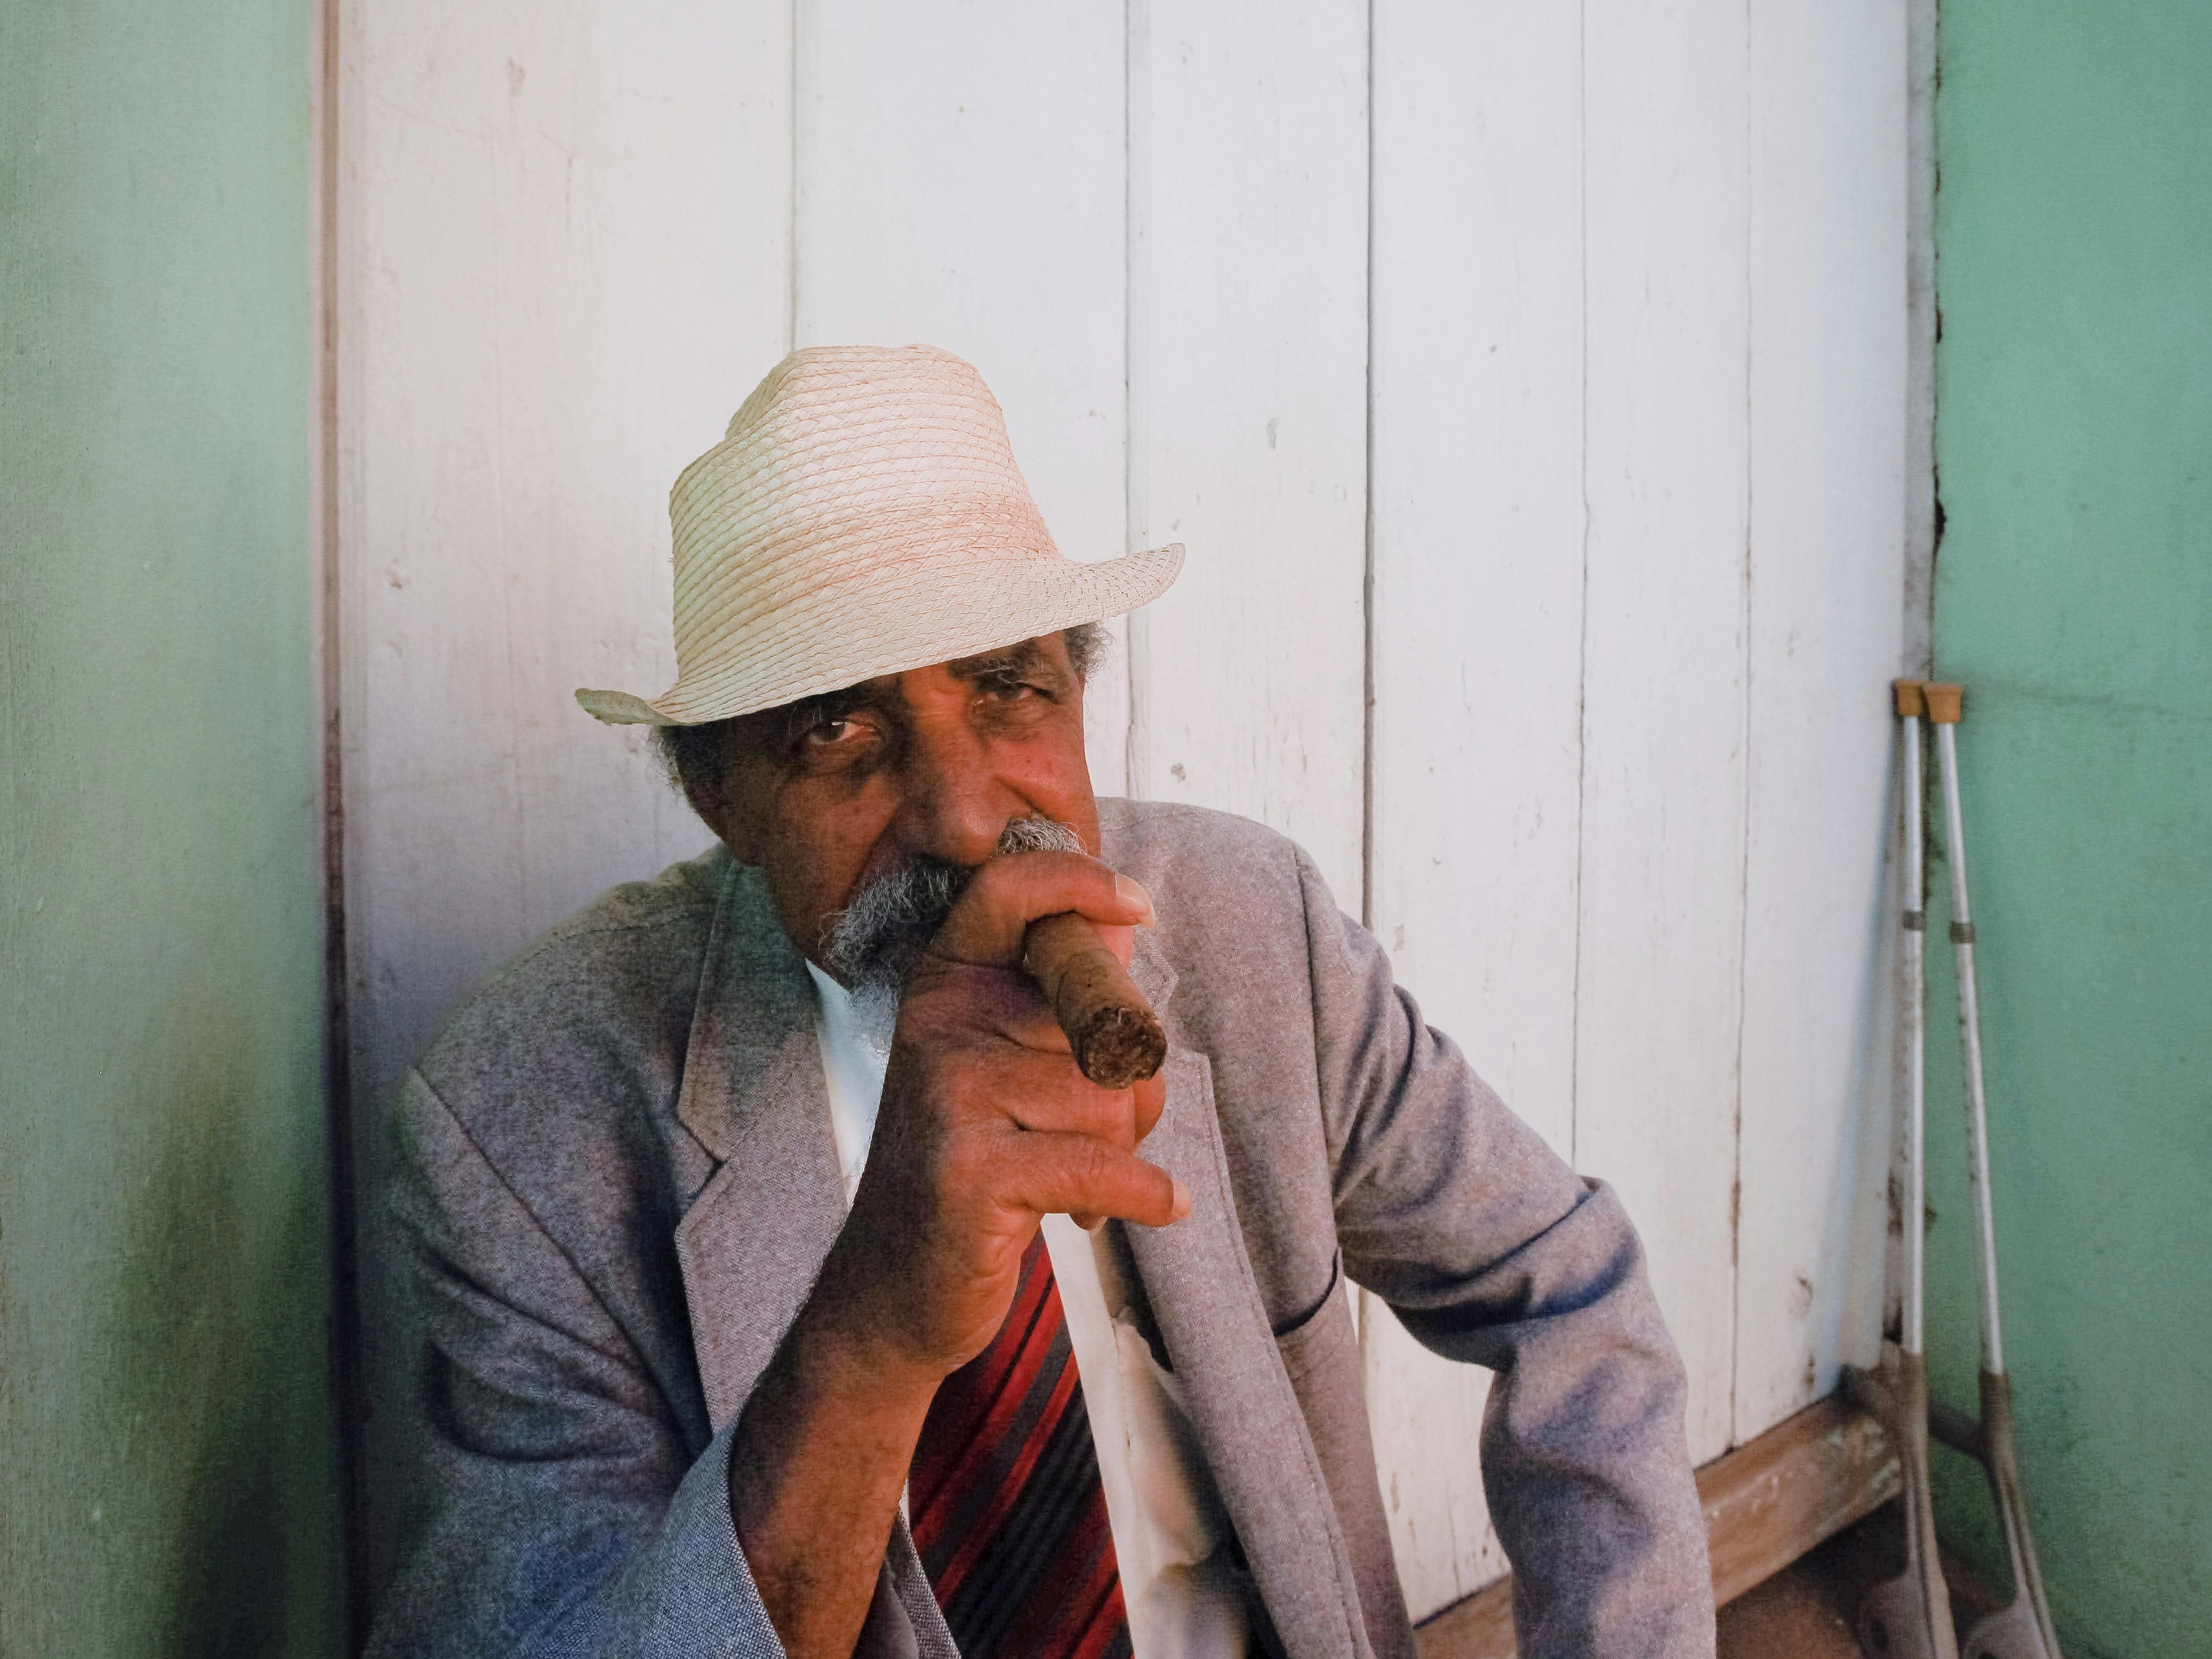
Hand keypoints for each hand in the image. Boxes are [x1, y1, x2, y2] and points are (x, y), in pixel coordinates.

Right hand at [811, 850, 1184, 1381]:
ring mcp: (949, 1093)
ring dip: (1120, 1153)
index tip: (1135, 907)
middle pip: (1101, 1016)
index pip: (1009, 889)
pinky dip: (1138, 1197)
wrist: (894, 1288)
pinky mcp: (969, 1168)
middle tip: (1103, 1135)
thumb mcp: (1008, 1068)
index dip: (1080, 884)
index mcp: (947, 984)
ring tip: (1069, 1183)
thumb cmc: (973, 1171)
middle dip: (1129, 1086)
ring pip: (1110, 1096)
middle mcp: (940, 1023)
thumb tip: (1123, 925)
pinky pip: (1104, 1165)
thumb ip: (1061, 1003)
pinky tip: (1117, 1215)